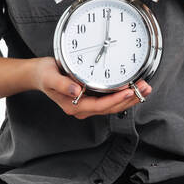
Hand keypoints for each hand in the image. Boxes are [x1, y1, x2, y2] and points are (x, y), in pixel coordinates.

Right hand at [31, 58, 151, 119]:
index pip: (100, 106)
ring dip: (130, 98)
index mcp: (74, 106)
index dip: (116, 99)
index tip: (129, 91)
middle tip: (145, 88)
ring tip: (145, 88)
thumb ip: (62, 84)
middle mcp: (82, 108)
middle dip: (130, 99)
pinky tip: (134, 89)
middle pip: (111, 108)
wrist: (39, 75)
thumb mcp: (50, 76)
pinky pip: (110, 100)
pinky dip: (123, 95)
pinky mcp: (92, 98)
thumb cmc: (44, 75)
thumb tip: (76, 90)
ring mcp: (88, 104)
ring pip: (113, 105)